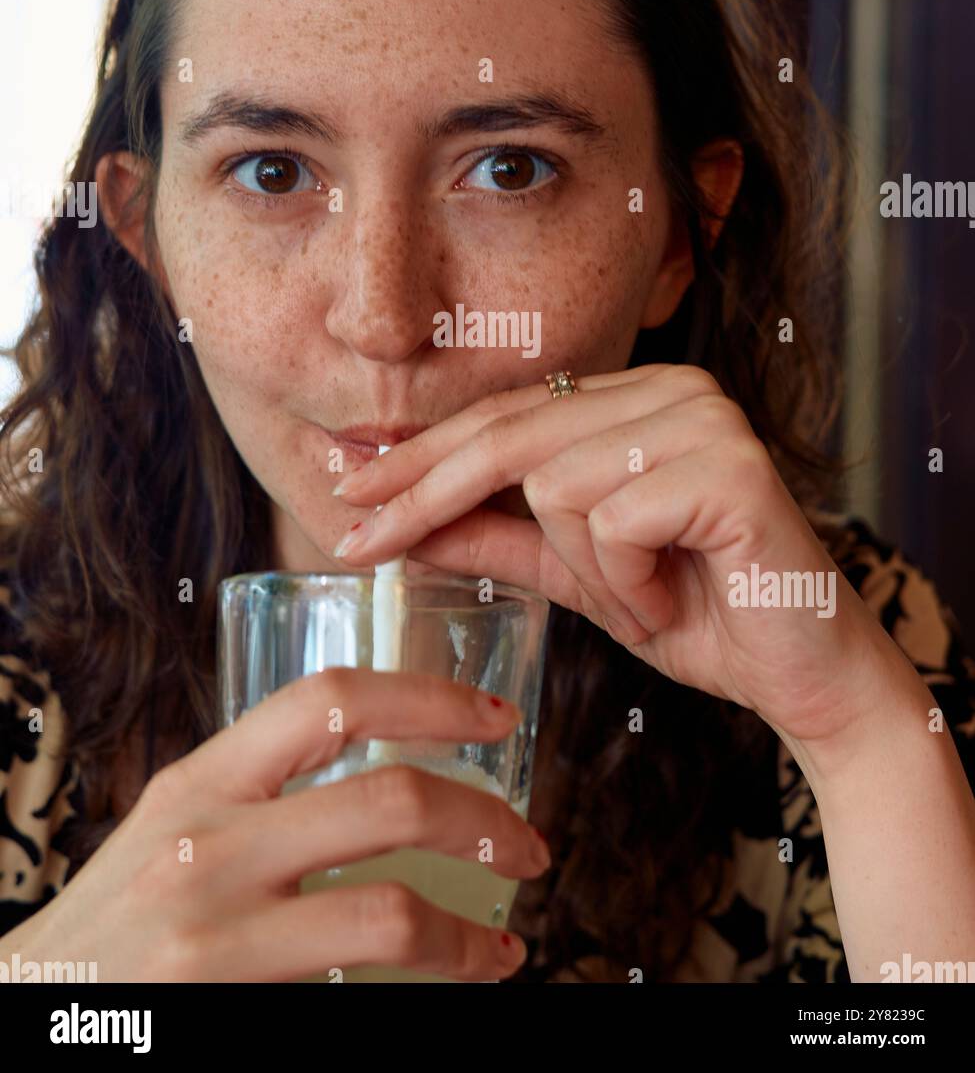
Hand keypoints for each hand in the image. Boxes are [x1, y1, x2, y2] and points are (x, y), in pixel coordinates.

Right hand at [3, 669, 547, 981]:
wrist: (35, 1011)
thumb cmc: (118, 915)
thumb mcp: (176, 822)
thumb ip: (260, 790)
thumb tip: (383, 762)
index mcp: (203, 779)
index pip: (331, 701)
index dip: (430, 698)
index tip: (494, 718)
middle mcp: (209, 843)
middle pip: (390, 799)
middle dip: (485, 819)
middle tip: (528, 841)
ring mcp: (217, 931)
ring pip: (391, 912)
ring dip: (470, 927)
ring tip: (500, 941)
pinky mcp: (230, 1004)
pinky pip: (360, 985)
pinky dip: (433, 979)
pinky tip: (458, 977)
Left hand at [330, 364, 897, 756]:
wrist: (805, 676)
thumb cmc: (697, 615)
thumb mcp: (575, 576)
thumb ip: (494, 539)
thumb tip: (401, 522)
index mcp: (637, 397)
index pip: (505, 415)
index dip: (422, 458)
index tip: (349, 494)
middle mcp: (673, 389)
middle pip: (511, 433)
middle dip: (427, 495)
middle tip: (354, 543)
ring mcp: (706, 419)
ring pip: (556, 483)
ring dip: (585, 567)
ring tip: (644, 596)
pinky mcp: (731, 465)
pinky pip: (615, 520)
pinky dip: (630, 581)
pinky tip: (677, 594)